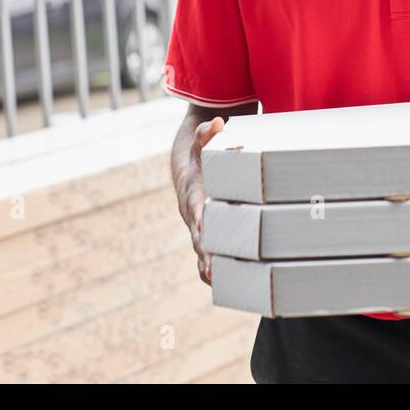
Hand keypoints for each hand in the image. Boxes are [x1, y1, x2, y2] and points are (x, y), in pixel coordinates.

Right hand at [184, 116, 225, 284]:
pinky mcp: (205, 238)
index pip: (196, 207)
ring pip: (201, 252)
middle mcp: (193, 217)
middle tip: (214, 269)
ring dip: (207, 268)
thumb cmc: (200, 160)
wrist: (187, 174)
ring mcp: (197, 230)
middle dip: (205, 253)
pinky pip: (206, 258)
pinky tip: (222, 287)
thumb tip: (217, 122)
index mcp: (194, 195)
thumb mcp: (202, 146)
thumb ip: (207, 135)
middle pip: (198, 237)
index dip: (201, 217)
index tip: (204, 226)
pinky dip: (209, 272)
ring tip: (217, 283)